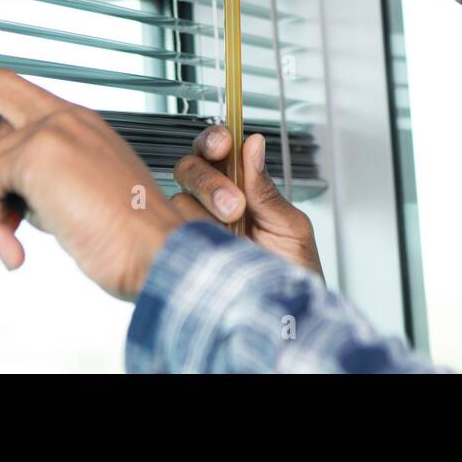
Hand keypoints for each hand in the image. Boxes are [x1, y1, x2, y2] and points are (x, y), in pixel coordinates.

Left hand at [0, 68, 182, 300]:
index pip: (22, 94)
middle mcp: (69, 117)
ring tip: (17, 241)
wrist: (156, 249)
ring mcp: (54, 129)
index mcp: (83, 125)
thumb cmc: (127, 234)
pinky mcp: (38, 152)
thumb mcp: (76, 197)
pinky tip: (18, 251)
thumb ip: (38, 180)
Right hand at [172, 126, 324, 279]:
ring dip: (202, 212)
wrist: (285, 319)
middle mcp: (214, 205)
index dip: (215, 141)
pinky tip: (205, 245)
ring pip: (177, 199)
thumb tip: (254, 144)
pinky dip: (184, 234)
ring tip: (229, 235)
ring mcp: (196, 229)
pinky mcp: (181, 253)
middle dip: (210, 181)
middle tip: (235, 206)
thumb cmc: (292, 274)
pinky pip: (168, 232)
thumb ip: (267, 190)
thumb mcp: (290, 228)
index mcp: (244, 189)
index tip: (223, 145)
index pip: (218, 152)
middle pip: (190, 168)